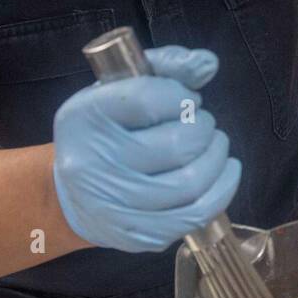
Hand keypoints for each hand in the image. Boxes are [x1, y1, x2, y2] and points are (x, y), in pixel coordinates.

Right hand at [52, 46, 239, 252]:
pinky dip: (222, 190)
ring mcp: (114, 205)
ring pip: (191, 183)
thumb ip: (165, 68)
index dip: (180, 95)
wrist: (72, 194)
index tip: (185, 98)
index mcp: (84, 117)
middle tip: (201, 123)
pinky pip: (195, 215)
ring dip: (217, 158)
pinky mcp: (136, 234)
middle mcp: (92, 163)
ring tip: (214, 145)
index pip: (147, 99)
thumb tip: (208, 63)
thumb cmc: (106, 132)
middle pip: (177, 145)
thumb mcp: (122, 89)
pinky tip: (224, 172)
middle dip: (204, 128)